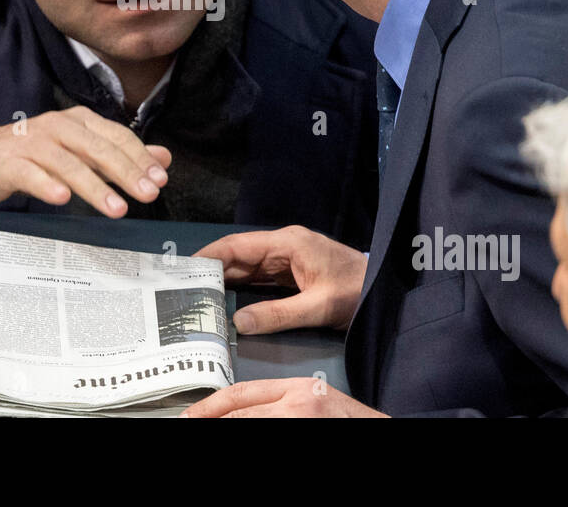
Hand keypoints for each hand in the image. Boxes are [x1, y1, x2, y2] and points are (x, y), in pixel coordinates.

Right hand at [0, 105, 171, 217]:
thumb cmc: (37, 154)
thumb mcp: (82, 151)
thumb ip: (120, 155)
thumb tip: (162, 159)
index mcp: (80, 121)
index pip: (117, 137)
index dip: (140, 158)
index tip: (160, 180)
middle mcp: (59, 126)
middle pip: (98, 149)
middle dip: (126, 172)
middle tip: (148, 194)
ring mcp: (33, 143)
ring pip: (69, 164)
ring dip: (94, 187)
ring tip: (116, 208)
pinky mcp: (9, 162)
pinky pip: (30, 174)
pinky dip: (46, 185)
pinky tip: (62, 199)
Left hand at [181, 378, 387, 417]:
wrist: (385, 432)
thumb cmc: (353, 423)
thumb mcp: (315, 400)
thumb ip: (280, 403)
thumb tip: (239, 413)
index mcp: (298, 389)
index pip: (242, 394)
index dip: (210, 406)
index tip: (190, 416)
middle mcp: (297, 406)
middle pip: (239, 414)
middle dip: (211, 421)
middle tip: (189, 425)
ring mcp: (301, 423)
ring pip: (248, 426)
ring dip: (225, 430)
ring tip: (204, 432)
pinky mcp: (305, 438)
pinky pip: (264, 435)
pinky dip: (247, 436)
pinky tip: (234, 437)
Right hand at [193, 226, 366, 332]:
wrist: (384, 288)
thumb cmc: (356, 290)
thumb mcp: (318, 306)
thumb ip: (278, 314)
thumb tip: (238, 322)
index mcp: (288, 243)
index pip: (239, 245)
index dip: (210, 255)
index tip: (184, 267)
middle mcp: (284, 245)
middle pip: (239, 254)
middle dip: (212, 268)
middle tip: (183, 284)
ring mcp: (288, 257)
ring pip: (247, 266)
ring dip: (225, 278)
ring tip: (197, 292)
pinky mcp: (292, 271)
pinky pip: (259, 276)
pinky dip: (241, 285)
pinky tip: (225, 297)